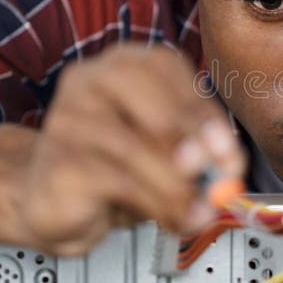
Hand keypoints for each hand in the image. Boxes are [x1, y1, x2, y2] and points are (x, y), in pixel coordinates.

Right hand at [18, 45, 245, 255]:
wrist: (51, 198)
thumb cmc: (112, 165)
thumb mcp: (163, 149)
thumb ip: (196, 147)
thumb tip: (227, 168)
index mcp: (123, 63)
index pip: (169, 70)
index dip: (206, 113)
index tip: (230, 153)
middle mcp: (91, 80)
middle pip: (152, 103)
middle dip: (194, 144)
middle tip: (218, 180)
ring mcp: (69, 118)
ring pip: (138, 148)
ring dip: (180, 188)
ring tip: (202, 210)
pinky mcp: (59, 161)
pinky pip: (120, 182)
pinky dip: (158, 205)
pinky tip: (175, 219)